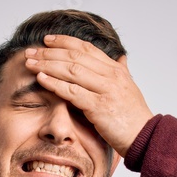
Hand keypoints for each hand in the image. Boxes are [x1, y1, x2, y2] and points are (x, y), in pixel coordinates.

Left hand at [23, 34, 153, 156]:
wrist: (146, 137)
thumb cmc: (134, 116)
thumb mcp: (129, 89)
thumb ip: (122, 72)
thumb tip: (122, 58)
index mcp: (115, 70)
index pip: (86, 49)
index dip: (65, 42)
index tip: (47, 40)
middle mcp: (111, 75)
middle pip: (75, 56)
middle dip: (49, 52)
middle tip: (30, 51)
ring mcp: (105, 90)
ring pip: (71, 70)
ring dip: (47, 65)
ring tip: (30, 63)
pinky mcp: (99, 107)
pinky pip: (72, 92)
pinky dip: (55, 84)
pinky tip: (41, 79)